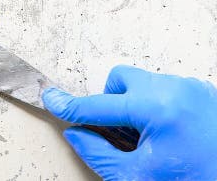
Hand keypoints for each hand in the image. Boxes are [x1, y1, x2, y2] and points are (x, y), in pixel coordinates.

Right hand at [43, 65, 216, 180]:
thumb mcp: (136, 177)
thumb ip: (99, 153)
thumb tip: (77, 135)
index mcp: (157, 109)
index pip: (99, 105)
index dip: (71, 107)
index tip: (51, 99)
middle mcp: (176, 91)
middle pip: (121, 80)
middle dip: (113, 103)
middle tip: (124, 134)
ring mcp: (194, 90)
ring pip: (145, 83)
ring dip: (138, 106)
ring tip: (153, 138)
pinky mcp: (206, 94)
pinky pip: (169, 89)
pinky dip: (160, 107)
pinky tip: (169, 134)